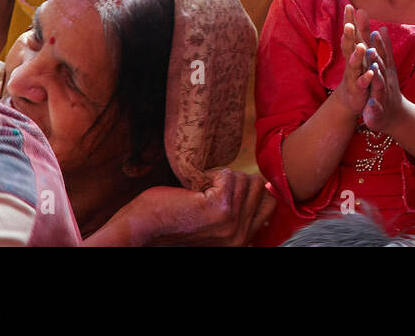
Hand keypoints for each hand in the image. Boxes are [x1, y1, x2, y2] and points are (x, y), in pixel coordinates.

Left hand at [110, 169, 276, 246]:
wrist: (143, 228)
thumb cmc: (173, 222)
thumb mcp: (215, 225)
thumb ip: (239, 214)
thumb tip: (265, 186)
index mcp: (242, 240)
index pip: (270, 204)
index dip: (254, 189)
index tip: (231, 188)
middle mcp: (241, 236)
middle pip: (260, 187)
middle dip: (237, 180)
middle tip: (212, 190)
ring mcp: (231, 223)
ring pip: (245, 179)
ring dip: (223, 177)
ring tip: (203, 191)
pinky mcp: (220, 208)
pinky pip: (230, 176)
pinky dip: (214, 175)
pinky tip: (198, 188)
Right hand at [334, 5, 372, 117]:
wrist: (353, 98)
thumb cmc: (357, 69)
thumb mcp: (360, 49)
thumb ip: (361, 31)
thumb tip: (361, 9)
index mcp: (353, 51)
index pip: (350, 34)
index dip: (349, 21)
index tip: (349, 6)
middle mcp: (351, 61)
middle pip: (348, 47)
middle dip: (348, 36)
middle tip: (348, 25)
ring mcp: (354, 75)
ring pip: (354, 65)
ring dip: (357, 56)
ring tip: (362, 47)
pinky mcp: (359, 89)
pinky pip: (362, 83)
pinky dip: (366, 78)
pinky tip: (371, 72)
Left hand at [363, 28, 404, 129]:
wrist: (395, 115)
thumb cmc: (387, 87)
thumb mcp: (386, 66)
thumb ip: (383, 47)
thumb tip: (381, 27)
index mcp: (384, 69)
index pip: (380, 52)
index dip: (377, 42)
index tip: (373, 29)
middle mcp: (385, 79)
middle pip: (380, 66)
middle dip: (375, 55)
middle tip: (369, 45)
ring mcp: (382, 95)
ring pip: (380, 85)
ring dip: (377, 77)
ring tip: (373, 68)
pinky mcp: (378, 111)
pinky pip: (376, 108)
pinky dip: (374, 106)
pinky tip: (371, 103)